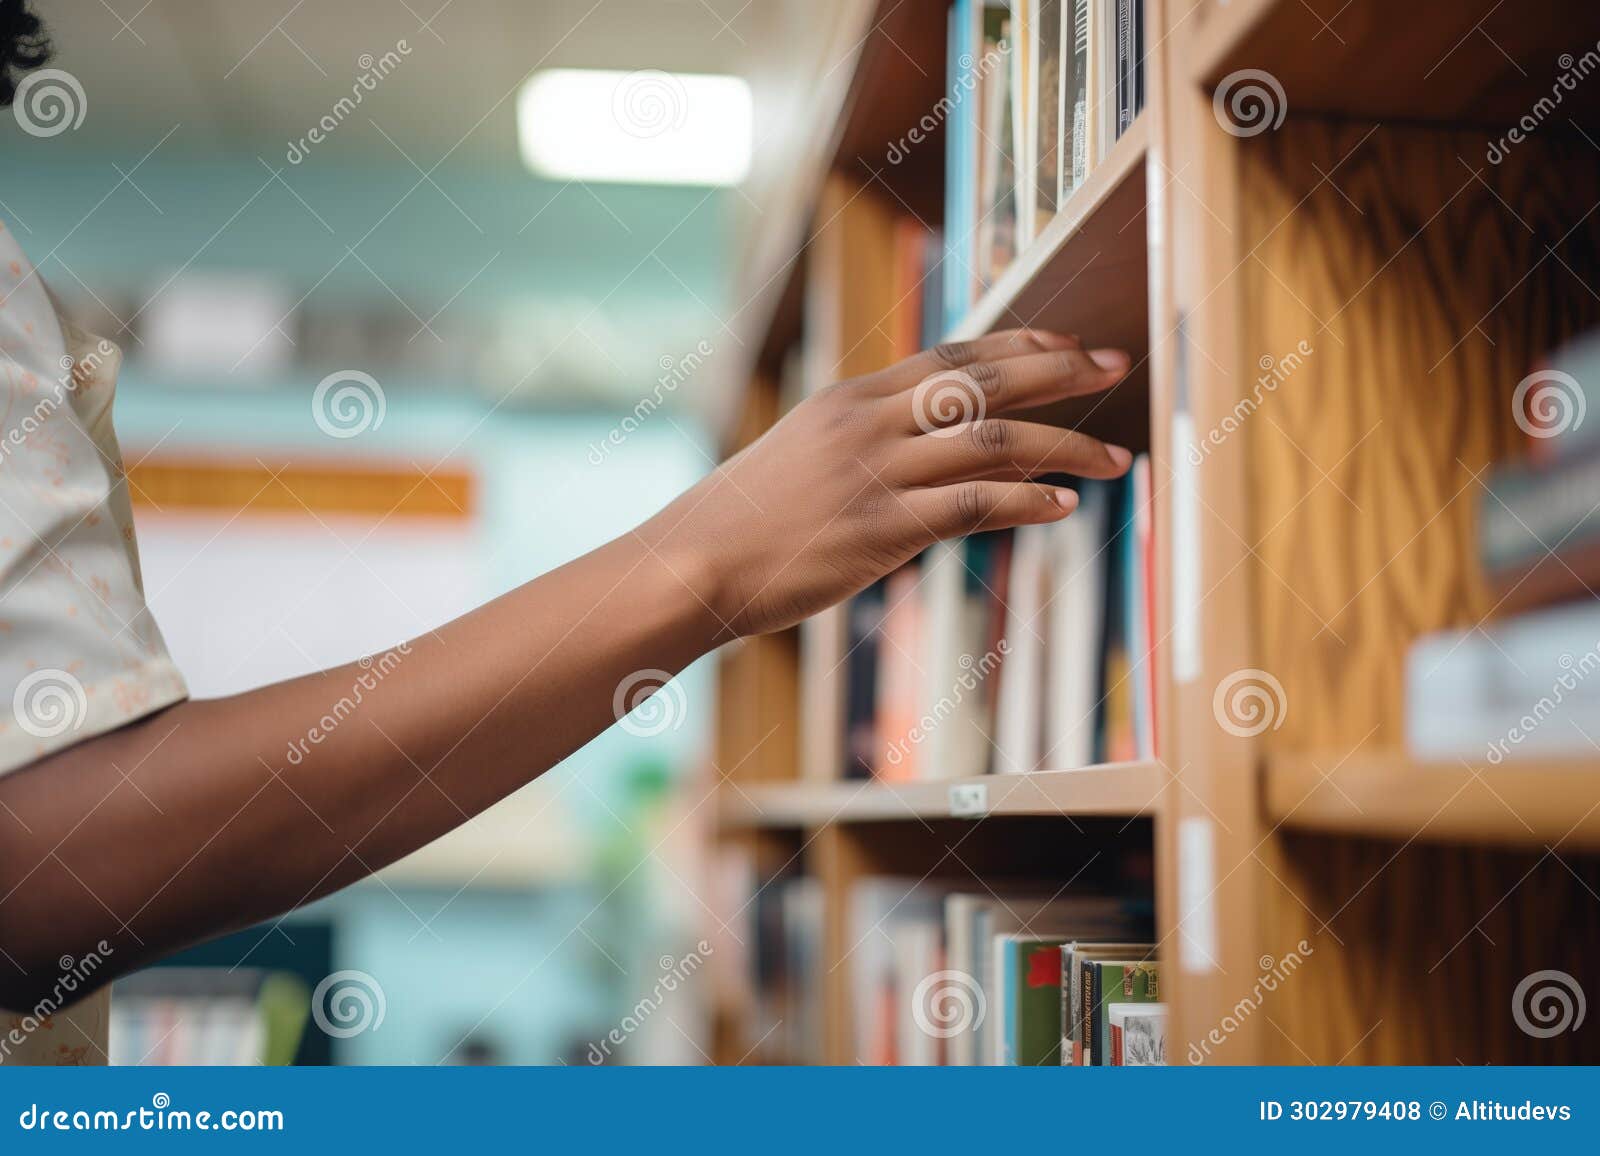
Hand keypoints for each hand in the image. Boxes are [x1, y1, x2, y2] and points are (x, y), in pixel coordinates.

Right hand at [640, 329, 1133, 638]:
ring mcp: (874, 474)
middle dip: (1061, 372)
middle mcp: (868, 423)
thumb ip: (865, 445)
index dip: (1019, 347)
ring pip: (993, 440)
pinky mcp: (879, 529)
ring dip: (1065, 445)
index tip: (1069, 346)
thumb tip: (923, 449)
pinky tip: (1063, 507)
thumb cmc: (744, 523)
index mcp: (850, 400)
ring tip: (1115, 459)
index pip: (952, 355)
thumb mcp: (802, 460)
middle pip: (985, 380)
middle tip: (1118, 365)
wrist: (692, 565)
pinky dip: (1026, 501)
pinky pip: (972, 504)